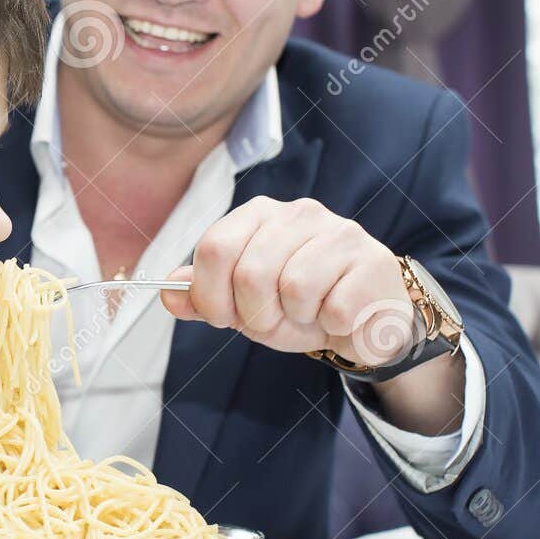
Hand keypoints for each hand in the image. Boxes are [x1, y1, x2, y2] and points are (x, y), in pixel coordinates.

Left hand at [160, 197, 419, 366]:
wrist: (360, 322)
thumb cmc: (296, 306)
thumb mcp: (241, 304)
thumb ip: (202, 297)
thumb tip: (167, 293)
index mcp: (258, 215)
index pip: (214, 249)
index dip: (211, 295)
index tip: (224, 317)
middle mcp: (299, 213)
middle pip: (249, 273)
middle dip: (255, 314)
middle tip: (275, 319)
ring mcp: (339, 233)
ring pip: (294, 287)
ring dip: (296, 319)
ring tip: (309, 313)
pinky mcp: (373, 263)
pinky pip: (334, 307)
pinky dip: (331, 325)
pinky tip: (340, 314)